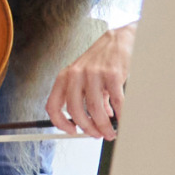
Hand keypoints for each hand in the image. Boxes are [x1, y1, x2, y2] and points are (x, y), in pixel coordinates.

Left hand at [46, 24, 131, 138]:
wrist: (119, 40)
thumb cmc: (101, 60)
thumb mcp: (86, 77)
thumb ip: (87, 97)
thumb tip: (95, 119)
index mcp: (65, 77)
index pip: (53, 105)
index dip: (59, 122)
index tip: (71, 131)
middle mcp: (75, 75)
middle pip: (74, 110)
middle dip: (86, 127)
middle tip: (96, 135)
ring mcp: (93, 74)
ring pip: (94, 109)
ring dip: (103, 125)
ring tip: (109, 131)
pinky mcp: (112, 74)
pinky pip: (115, 101)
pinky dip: (119, 115)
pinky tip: (121, 120)